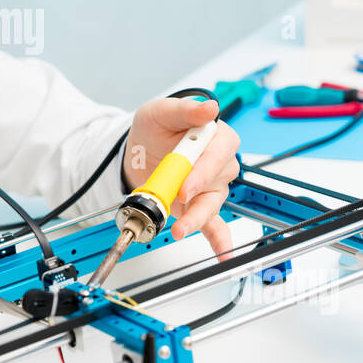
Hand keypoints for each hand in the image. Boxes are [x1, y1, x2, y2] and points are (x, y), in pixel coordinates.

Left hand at [122, 97, 240, 257]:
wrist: (139, 150)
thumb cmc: (155, 128)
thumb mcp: (161, 111)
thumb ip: (184, 109)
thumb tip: (209, 107)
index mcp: (215, 136)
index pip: (219, 152)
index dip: (204, 168)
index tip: (187, 181)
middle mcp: (218, 163)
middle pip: (218, 179)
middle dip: (198, 192)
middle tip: (179, 198)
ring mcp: (209, 187)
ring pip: (211, 204)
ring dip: (197, 218)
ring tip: (180, 228)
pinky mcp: (198, 205)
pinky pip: (215, 225)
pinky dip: (219, 241)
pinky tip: (223, 255)